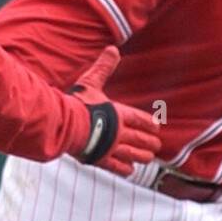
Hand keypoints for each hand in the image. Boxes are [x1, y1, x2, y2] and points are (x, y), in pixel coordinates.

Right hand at [69, 45, 161, 175]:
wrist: (65, 125)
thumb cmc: (77, 104)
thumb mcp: (90, 82)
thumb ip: (103, 68)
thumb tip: (112, 49)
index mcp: (118, 113)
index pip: (139, 119)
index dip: (148, 123)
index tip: (156, 127)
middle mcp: (118, 132)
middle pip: (139, 139)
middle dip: (149, 142)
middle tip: (157, 146)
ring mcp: (110, 148)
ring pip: (132, 154)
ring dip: (142, 156)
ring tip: (148, 158)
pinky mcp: (100, 159)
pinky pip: (116, 166)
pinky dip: (124, 169)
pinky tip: (130, 171)